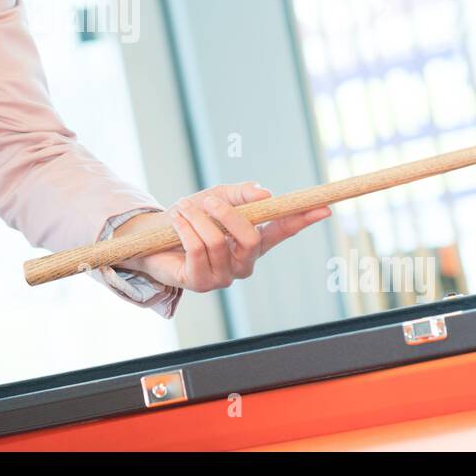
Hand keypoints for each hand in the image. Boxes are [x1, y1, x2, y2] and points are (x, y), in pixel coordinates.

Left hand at [119, 181, 330, 291]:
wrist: (151, 239)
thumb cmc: (190, 218)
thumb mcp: (216, 197)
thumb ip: (240, 195)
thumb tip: (266, 192)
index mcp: (253, 242)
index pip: (284, 231)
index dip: (303, 220)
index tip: (323, 207)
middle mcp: (243, 264)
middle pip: (250, 239)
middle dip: (228, 214)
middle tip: (209, 199)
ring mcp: (223, 277)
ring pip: (218, 243)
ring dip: (198, 219)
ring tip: (183, 208)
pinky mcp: (200, 283)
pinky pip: (197, 251)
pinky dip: (185, 229)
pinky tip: (177, 221)